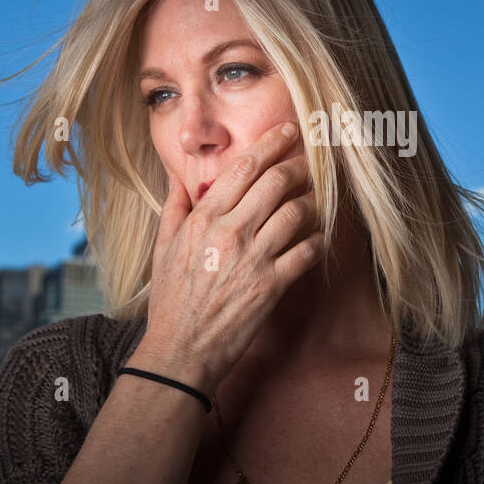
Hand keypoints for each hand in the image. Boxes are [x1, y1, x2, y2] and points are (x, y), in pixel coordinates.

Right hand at [140, 121, 322, 395]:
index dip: (271, 144)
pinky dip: (319, 240)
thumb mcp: (164, 247)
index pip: (244, 168)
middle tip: (311, 161)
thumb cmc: (171, 300)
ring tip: (316, 200)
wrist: (181, 351)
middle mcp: (231, 232)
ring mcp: (253, 258)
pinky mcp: (272, 285)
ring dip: (312, 202)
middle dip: (299, 165)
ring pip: (297, 212)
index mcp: (204, 218)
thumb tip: (179, 175)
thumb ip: (175, 207)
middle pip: (277, 182)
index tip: (288, 132)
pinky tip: (319, 237)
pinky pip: (308, 251)